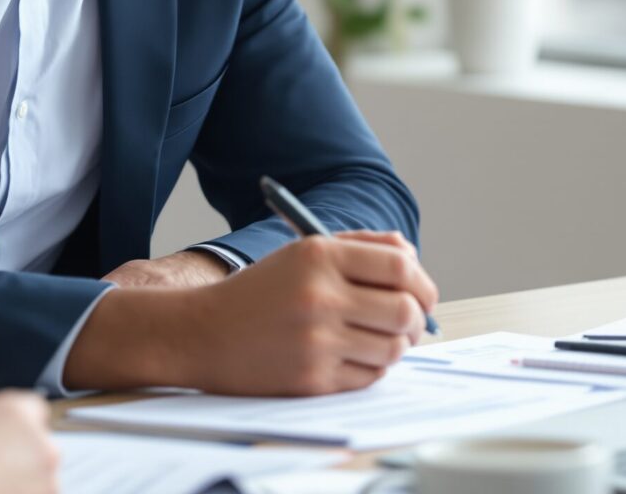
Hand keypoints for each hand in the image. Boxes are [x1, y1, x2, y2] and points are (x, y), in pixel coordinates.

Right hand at [63, 230, 437, 395]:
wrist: (202, 334)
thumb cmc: (259, 292)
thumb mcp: (302, 253)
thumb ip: (359, 247)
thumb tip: (412, 258)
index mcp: (319, 255)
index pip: (401, 266)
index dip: (422, 282)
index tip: (421, 293)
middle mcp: (320, 296)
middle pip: (405, 310)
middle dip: (416, 319)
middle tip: (408, 322)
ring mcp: (317, 341)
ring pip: (393, 348)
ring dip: (395, 345)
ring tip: (378, 339)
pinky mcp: (313, 378)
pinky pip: (370, 376)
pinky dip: (371, 368)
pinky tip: (353, 357)